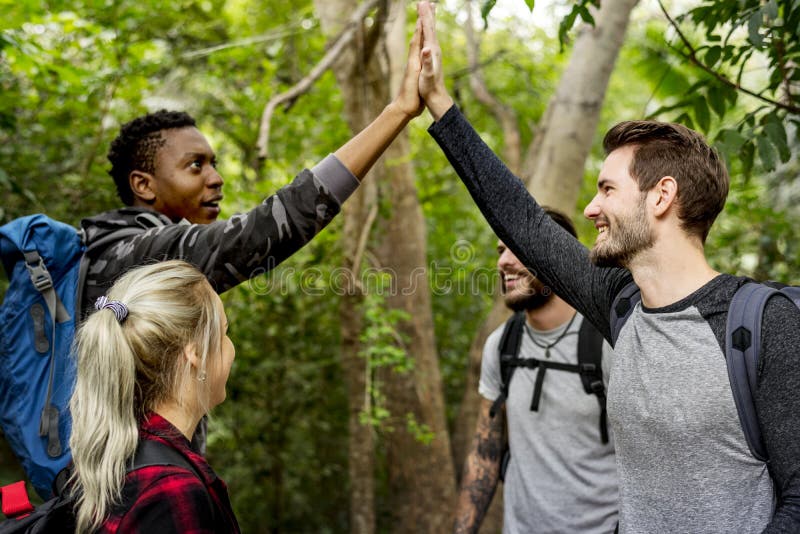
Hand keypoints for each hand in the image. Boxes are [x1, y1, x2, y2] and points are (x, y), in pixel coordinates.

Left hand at [391, 16, 424, 118]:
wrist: (404, 109)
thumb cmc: (409, 97)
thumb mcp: (414, 81)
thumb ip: (417, 67)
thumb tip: (421, 55)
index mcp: (413, 62)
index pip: (417, 42)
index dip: (420, 28)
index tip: (423, 14)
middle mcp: (413, 62)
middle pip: (417, 39)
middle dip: (421, 25)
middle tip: (423, 10)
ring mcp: (414, 66)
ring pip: (418, 46)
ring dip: (421, 34)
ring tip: (424, 23)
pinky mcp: (417, 72)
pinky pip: (420, 54)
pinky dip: (423, 46)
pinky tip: (424, 46)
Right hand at [418, 1, 452, 120]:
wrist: (437, 97)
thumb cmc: (430, 87)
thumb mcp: (427, 75)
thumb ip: (427, 62)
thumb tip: (426, 49)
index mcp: (432, 50)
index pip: (428, 29)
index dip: (424, 16)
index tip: (422, 3)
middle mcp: (435, 49)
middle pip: (431, 27)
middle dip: (427, 13)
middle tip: (425, 0)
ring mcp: (435, 52)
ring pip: (431, 31)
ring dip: (429, 20)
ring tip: (428, 10)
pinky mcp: (433, 57)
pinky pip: (430, 39)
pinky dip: (428, 31)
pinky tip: (428, 30)